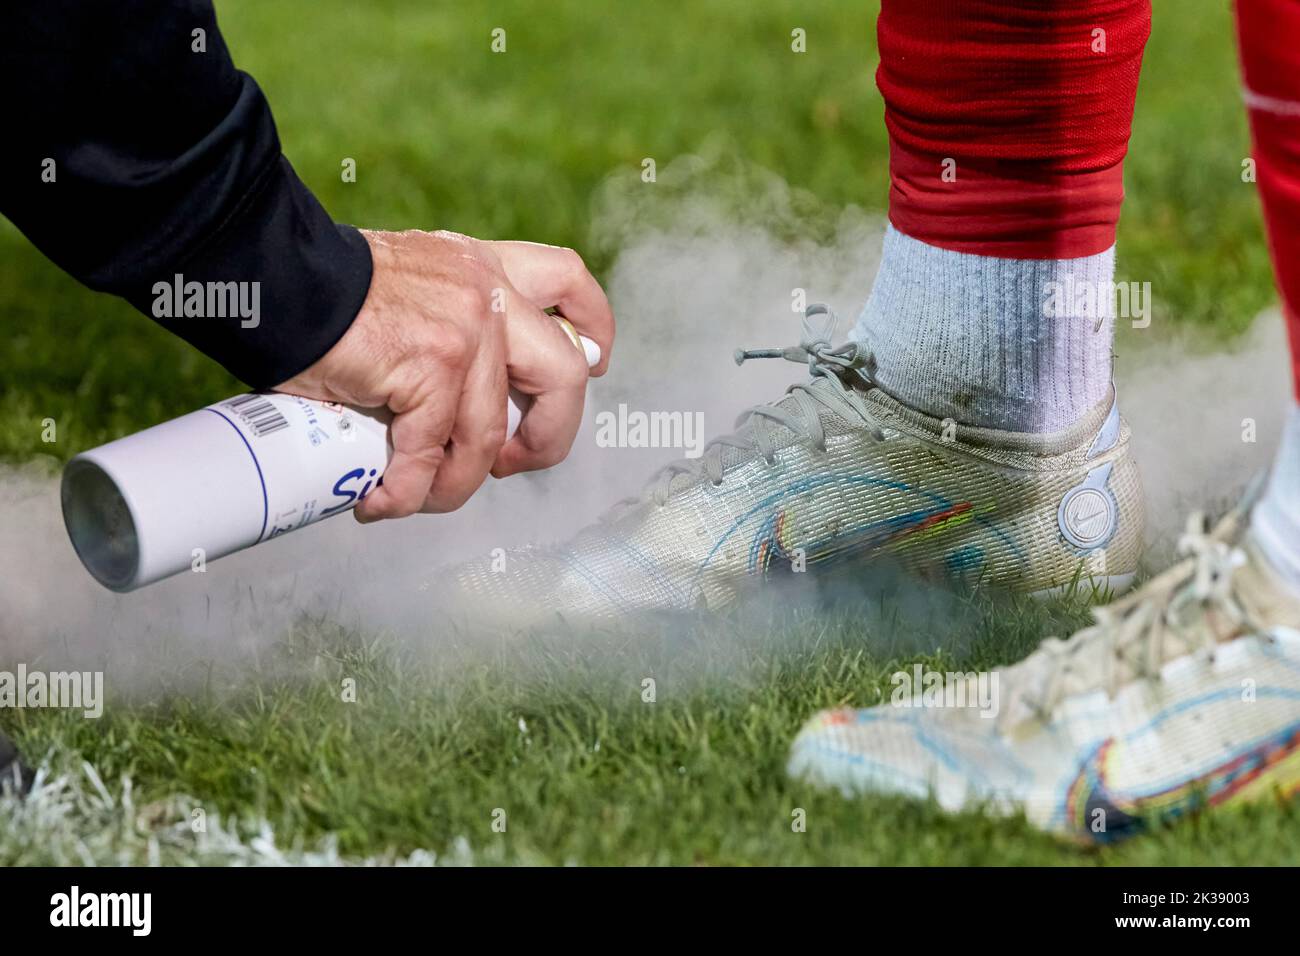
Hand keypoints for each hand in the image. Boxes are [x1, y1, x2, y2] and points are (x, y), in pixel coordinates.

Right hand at [277, 229, 613, 520]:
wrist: (272, 274)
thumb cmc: (322, 292)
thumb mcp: (409, 287)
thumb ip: (446, 321)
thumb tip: (457, 400)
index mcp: (483, 266)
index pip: (567, 278)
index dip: (593, 328)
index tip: (597, 365)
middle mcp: (487, 291)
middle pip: (565, 373)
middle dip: (550, 437)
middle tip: (511, 465)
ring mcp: (466, 329)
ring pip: (489, 435)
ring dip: (455, 484)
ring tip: (419, 497)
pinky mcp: (432, 366)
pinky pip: (433, 452)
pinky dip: (408, 491)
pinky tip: (382, 500)